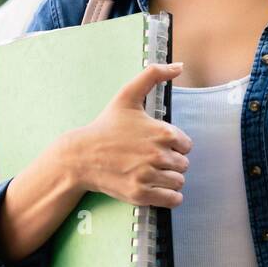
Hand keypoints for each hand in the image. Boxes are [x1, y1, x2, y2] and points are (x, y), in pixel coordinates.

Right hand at [66, 62, 190, 206]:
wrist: (81, 155)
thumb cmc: (106, 126)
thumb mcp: (127, 96)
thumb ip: (153, 75)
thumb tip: (179, 66)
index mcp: (162, 132)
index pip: (186, 145)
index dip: (173, 145)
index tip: (155, 144)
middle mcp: (158, 155)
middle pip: (183, 164)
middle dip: (170, 162)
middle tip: (150, 159)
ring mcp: (149, 176)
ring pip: (179, 182)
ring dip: (169, 179)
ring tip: (151, 173)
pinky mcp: (140, 194)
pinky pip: (172, 200)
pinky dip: (169, 197)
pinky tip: (157, 188)